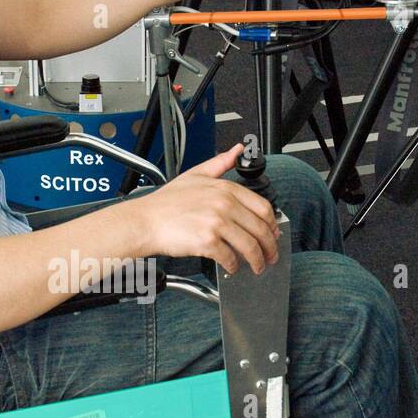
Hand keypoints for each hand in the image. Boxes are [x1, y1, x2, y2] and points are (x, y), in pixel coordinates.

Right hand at [133, 143, 279, 274]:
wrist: (145, 221)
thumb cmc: (166, 202)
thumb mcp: (195, 175)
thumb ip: (220, 163)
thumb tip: (237, 150)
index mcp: (225, 189)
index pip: (262, 207)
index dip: (271, 224)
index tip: (272, 234)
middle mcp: (224, 204)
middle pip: (260, 229)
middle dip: (269, 247)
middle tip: (270, 255)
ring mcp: (216, 223)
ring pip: (249, 246)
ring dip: (257, 260)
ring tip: (256, 266)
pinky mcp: (207, 242)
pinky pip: (230, 257)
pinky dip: (234, 266)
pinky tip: (232, 267)